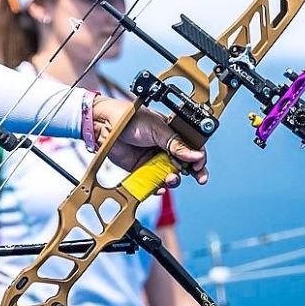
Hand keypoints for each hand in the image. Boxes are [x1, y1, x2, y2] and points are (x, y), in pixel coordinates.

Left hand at [92, 98, 208, 186]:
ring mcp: (154, 159)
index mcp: (172, 133)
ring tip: (171, 178)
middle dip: (193, 172)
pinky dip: (158, 187)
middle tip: (198, 178)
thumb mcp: (157, 129)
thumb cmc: (129, 118)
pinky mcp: (143, 169)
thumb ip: (176, 144)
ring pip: (171, 175)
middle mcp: (165, 147)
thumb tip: (196, 155)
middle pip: (185, 164)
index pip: (192, 147)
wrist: (104, 126)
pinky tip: (159, 187)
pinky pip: (155, 182)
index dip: (199, 157)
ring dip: (174, 179)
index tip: (199, 166)